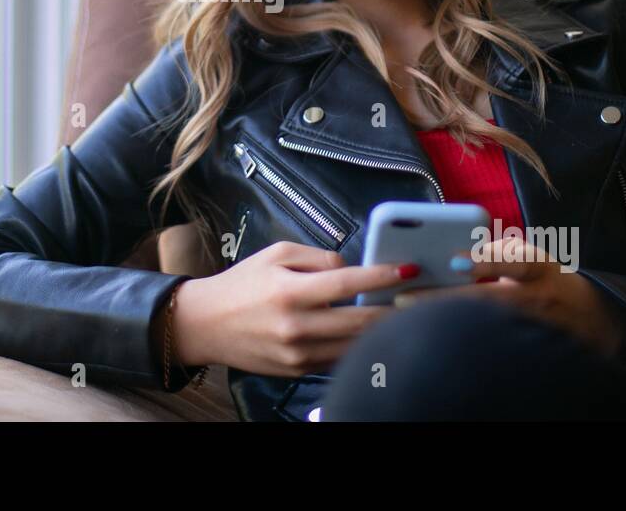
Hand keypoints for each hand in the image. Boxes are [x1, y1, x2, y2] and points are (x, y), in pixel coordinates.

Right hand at [170, 241, 416, 377]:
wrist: (205, 325)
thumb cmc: (243, 283)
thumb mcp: (276, 253)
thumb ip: (318, 257)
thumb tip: (352, 267)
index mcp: (289, 291)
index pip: (347, 283)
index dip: (382, 276)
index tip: (409, 268)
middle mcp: (295, 326)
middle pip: (360, 321)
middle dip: (395, 309)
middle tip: (419, 296)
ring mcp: (298, 355)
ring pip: (355, 346)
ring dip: (382, 331)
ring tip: (402, 314)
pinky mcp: (298, 371)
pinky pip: (339, 360)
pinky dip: (359, 347)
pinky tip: (372, 333)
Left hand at [393, 237, 625, 358]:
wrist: (589, 318)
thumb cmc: (547, 278)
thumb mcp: (531, 255)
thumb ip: (497, 251)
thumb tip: (457, 252)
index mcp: (537, 268)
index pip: (513, 263)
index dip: (485, 262)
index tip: (453, 262)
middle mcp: (534, 299)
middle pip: (485, 301)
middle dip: (442, 299)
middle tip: (402, 298)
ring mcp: (529, 326)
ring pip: (482, 325)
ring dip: (444, 321)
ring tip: (405, 316)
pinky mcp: (522, 345)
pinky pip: (485, 342)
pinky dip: (456, 337)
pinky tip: (428, 333)